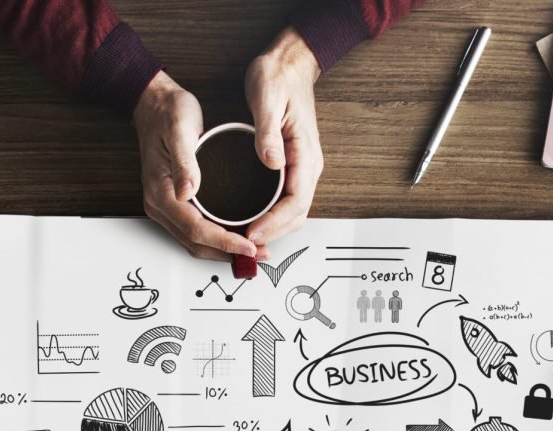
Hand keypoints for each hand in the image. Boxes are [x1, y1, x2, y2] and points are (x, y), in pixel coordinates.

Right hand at [132, 71, 257, 261]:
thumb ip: (185, 162)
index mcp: (161, 193)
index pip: (196, 229)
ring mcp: (166, 208)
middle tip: (259, 253)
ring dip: (223, 251)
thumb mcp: (180, 129)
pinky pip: (194, 232)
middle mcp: (161, 206)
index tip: (249, 245)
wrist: (154, 105)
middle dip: (228, 253)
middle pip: (196, 244)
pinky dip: (216, 240)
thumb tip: (188, 191)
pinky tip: (236, 237)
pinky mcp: (174, 205)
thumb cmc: (168, 113)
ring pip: (195, 243)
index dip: (224, 242)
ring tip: (252, 250)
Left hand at [244, 28, 322, 249]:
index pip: (295, 202)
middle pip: (296, 215)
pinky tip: (253, 221)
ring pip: (292, 213)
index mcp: (305, 154)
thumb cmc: (278, 77)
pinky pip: (286, 202)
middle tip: (245, 244)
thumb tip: (271, 162)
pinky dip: (272, 218)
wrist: (289, 63)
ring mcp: (302, 168)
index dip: (274, 223)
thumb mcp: (268, 98)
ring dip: (273, 230)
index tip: (252, 233)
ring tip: (246, 239)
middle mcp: (308, 166)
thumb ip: (268, 133)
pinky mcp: (292, 167)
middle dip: (272, 234)